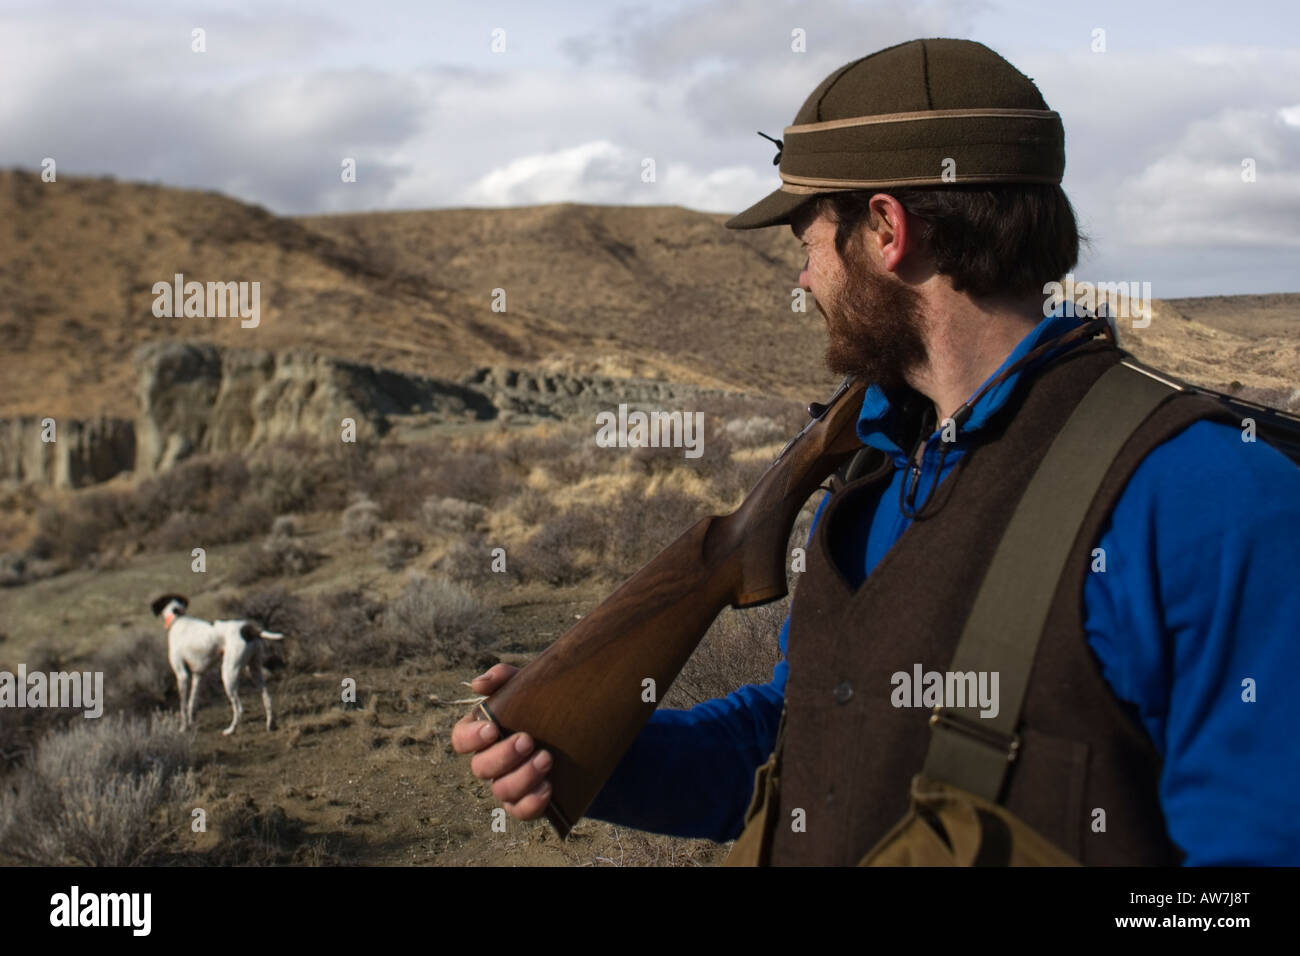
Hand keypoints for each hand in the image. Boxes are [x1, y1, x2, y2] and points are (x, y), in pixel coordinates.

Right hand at [450, 662, 552, 819]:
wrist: (579, 725)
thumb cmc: (543, 702)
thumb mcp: (528, 685)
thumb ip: (503, 678)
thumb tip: (478, 684)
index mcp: (483, 732)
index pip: (461, 739)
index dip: (471, 737)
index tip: (493, 728)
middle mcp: (490, 761)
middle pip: (480, 768)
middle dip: (503, 755)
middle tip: (528, 740)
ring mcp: (507, 783)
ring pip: (501, 790)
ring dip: (522, 777)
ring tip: (546, 759)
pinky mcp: (526, 800)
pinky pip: (521, 811)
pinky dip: (532, 802)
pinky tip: (548, 787)